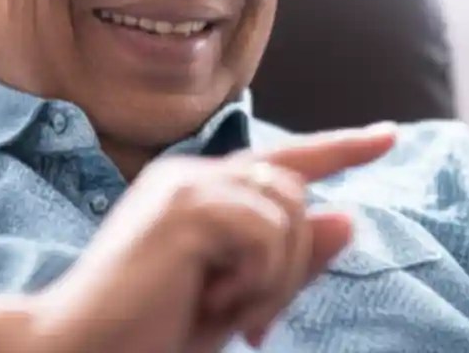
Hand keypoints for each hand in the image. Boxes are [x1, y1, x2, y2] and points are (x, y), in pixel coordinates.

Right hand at [25, 124, 396, 352]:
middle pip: (296, 193)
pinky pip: (269, 234)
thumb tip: (348, 215)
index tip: (387, 136)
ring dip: (275, 277)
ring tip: (226, 312)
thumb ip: (291, 262)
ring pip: (290, 212)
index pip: (283, 159)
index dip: (340, 148)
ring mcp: (186, 185)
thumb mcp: (238, 300)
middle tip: (252, 321)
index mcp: (197, 189)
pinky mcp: (186, 206)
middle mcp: (191, 174)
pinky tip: (213, 303)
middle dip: (293, 263)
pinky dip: (259, 280)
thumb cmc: (152, 332)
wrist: (80, 351)